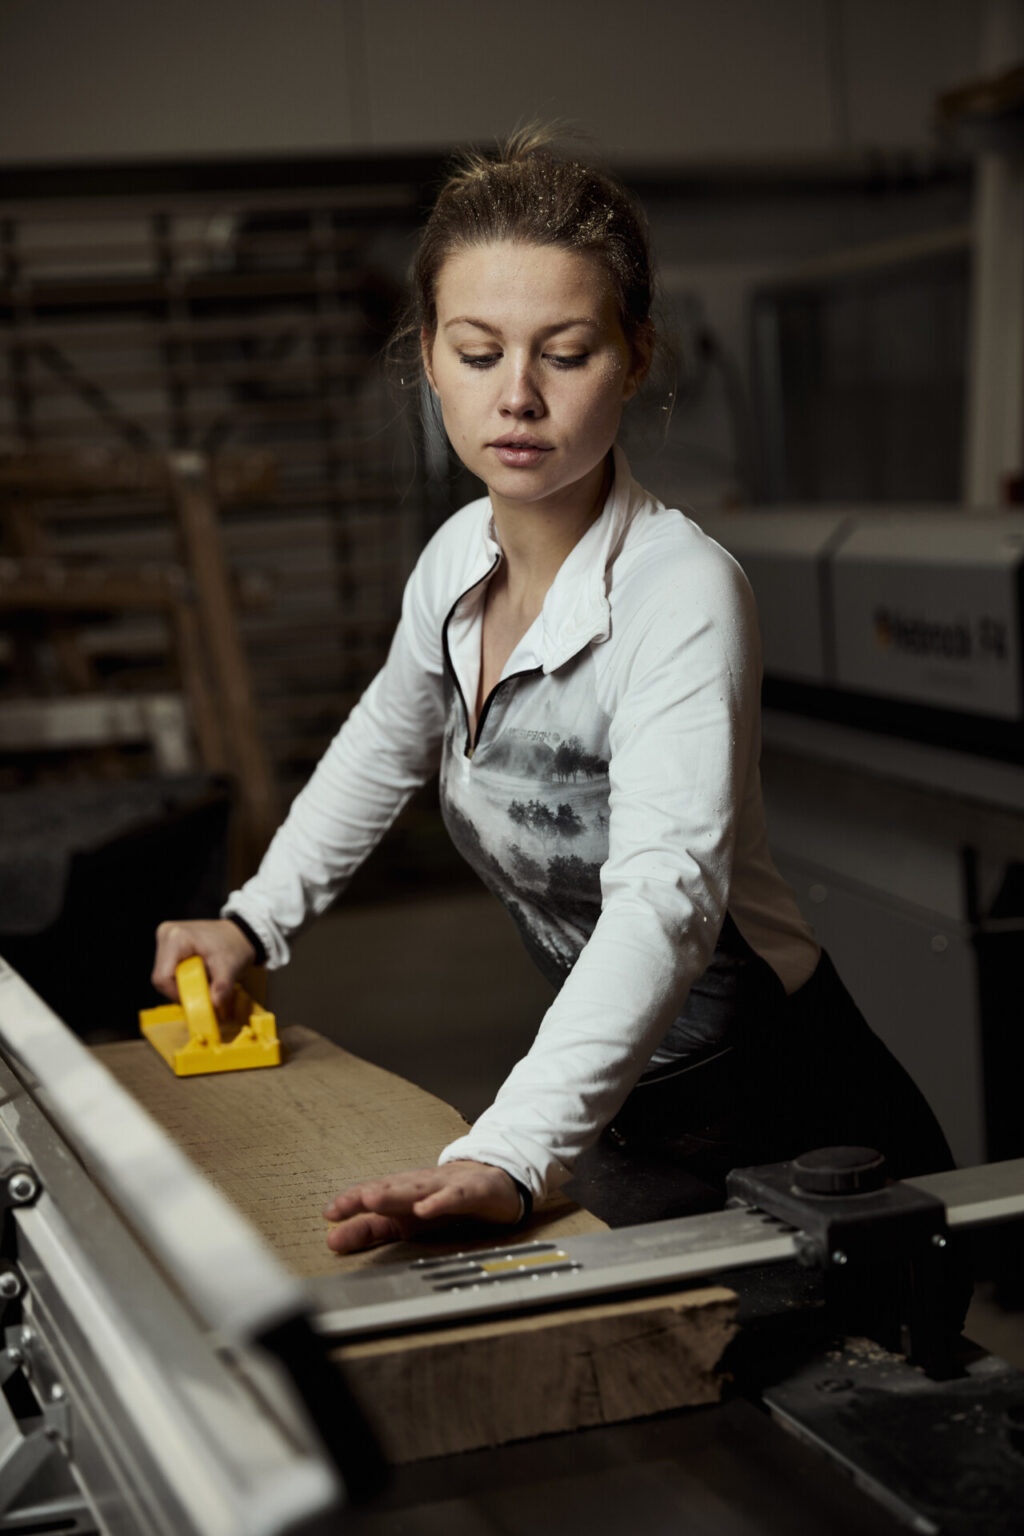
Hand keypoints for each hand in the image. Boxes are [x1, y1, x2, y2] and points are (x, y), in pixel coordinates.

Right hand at [151, 918, 255, 1011]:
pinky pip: (169, 970)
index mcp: (176, 938)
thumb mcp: (230, 966)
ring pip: (164, 975)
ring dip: (182, 984)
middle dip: (181, 990)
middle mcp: (167, 935)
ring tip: (203, 980)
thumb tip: (214, 1004)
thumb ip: (221, 987)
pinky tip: (198, 974)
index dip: (176, 994)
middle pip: (162, 977)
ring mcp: (166, 939)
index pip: (163, 977)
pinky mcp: (169, 945)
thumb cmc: (234, 944)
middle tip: (202, 992)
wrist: (239, 933)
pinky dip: (183, 978)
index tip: (195, 1000)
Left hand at [323, 1160, 522, 1253]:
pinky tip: (424, 1208)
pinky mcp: (471, 1191)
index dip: (350, 1203)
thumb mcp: (403, 1222)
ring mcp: (444, 1186)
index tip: (329, 1214)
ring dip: (393, 1194)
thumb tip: (332, 1240)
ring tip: (371, 1200)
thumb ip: (369, 1230)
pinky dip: (439, 1201)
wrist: (492, 1182)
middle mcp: (419, 1186)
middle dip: (365, 1196)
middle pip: (389, 1189)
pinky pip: (454, 1196)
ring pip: (416, 1188)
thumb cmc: (442, 1202)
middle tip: (341, 1206)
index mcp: (401, 1193)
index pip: (372, 1195)